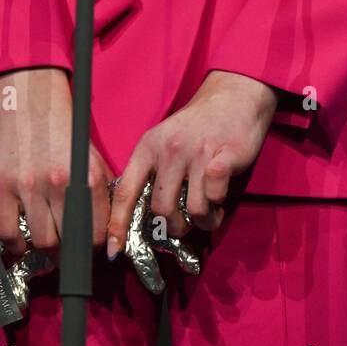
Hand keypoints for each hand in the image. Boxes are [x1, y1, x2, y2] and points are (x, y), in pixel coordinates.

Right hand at [0, 66, 114, 264]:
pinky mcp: (2, 186)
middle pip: (66, 242)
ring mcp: (29, 186)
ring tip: (45, 241)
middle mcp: (60, 183)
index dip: (91, 247)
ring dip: (43, 248)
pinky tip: (21, 240)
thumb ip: (100, 190)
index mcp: (87, 177)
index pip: (94, 233)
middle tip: (65, 248)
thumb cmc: (63, 134)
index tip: (86, 248)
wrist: (32, 105)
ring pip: (40, 240)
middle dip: (68, 251)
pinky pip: (7, 231)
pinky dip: (15, 244)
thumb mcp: (91, 158)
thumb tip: (106, 227)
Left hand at [106, 70, 278, 257]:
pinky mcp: (224, 156)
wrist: (234, 95)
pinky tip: (221, 198)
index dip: (117, 224)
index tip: (112, 249)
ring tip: (209, 211)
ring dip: (203, 220)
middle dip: (174, 226)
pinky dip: (219, 205)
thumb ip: (153, 171)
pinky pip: (216, 197)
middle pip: (160, 209)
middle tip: (185, 223)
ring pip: (192, 210)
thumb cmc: (197, 125)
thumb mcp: (165, 140)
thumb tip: (144, 216)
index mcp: (148, 146)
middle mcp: (169, 150)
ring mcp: (197, 153)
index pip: (125, 191)